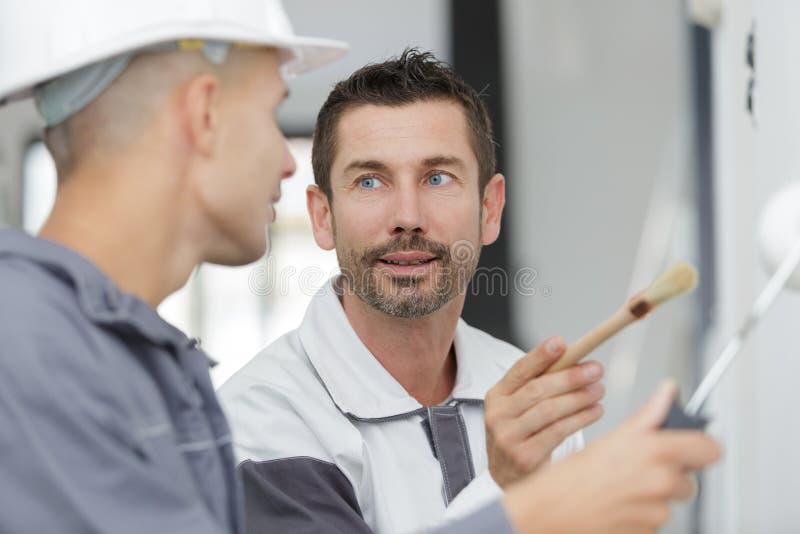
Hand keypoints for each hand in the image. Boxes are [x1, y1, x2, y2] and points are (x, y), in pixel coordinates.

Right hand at [484, 336, 604, 486]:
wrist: (507, 478)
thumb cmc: (522, 435)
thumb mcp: (520, 408)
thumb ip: (539, 385)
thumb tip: (572, 359)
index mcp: (496, 396)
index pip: (519, 370)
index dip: (540, 355)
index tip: (561, 343)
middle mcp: (497, 415)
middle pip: (538, 390)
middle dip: (570, 377)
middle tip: (596, 369)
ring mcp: (508, 437)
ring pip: (550, 410)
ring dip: (579, 398)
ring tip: (599, 391)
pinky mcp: (524, 457)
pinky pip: (558, 432)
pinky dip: (580, 419)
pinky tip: (595, 411)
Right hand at [504, 381, 722, 533]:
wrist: (550, 512)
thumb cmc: (572, 476)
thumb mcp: (610, 438)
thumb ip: (647, 417)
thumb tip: (667, 393)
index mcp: (654, 450)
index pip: (710, 449)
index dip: (701, 448)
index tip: (693, 449)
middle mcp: (661, 481)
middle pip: (689, 480)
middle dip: (669, 477)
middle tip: (637, 472)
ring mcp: (657, 511)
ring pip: (669, 504)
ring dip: (652, 499)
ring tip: (620, 491)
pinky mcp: (649, 533)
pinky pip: (654, 524)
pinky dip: (640, 518)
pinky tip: (617, 508)